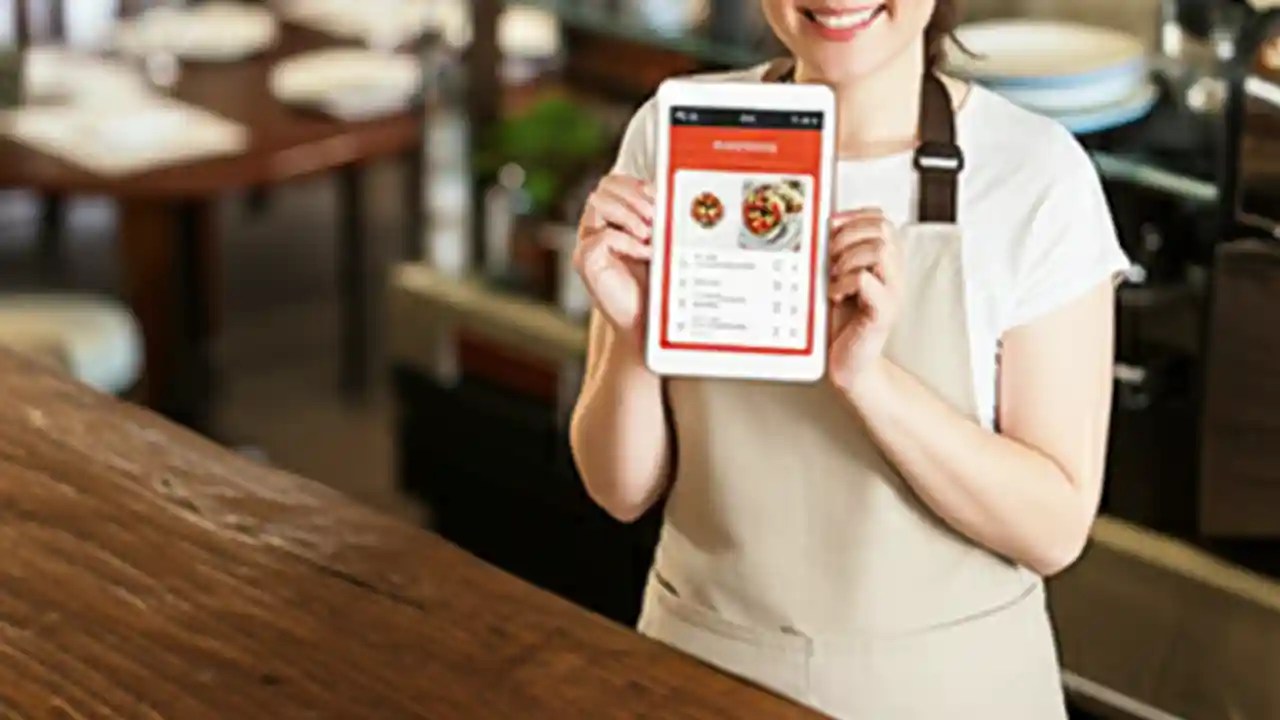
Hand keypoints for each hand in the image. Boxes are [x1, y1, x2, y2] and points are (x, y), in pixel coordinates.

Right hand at [572, 175, 654, 339]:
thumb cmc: (654, 284)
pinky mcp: (585, 261)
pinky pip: (601, 236)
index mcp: (613, 218)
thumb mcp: (662, 244)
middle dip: (634, 196)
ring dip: (628, 213)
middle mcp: (596, 226)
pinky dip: (627, 241)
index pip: (615, 182)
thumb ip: (660, 219)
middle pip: (605, 186)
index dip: (636, 184)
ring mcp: (588, 242)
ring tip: (650, 234)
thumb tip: (673, 193)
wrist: (645, 322)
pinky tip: (645, 253)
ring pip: (597, 202)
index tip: (659, 197)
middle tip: (656, 216)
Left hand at [827, 208, 900, 389]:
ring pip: (879, 250)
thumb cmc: (843, 323)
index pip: (882, 221)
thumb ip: (838, 255)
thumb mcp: (838, 280)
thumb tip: (824, 227)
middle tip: (831, 255)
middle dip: (849, 234)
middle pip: (883, 229)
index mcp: (885, 264)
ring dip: (847, 258)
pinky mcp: (882, 313)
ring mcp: (892, 293)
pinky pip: (866, 280)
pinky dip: (844, 282)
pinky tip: (836, 295)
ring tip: (834, 276)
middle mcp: (893, 275)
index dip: (856, 216)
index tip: (833, 225)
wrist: (850, 364)